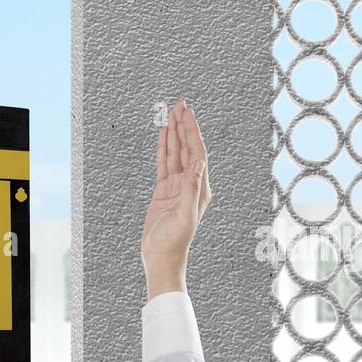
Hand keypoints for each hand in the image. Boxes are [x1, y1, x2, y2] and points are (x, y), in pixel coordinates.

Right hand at [141, 99, 210, 298]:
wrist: (161, 257)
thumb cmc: (175, 241)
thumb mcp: (184, 216)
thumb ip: (191, 189)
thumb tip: (198, 163)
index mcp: (200, 187)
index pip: (197, 153)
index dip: (192, 133)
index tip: (187, 114)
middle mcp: (191, 183)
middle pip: (188, 148)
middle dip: (184, 126)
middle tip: (180, 104)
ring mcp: (176, 186)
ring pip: (175, 153)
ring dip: (174, 134)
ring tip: (171, 114)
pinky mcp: (163, 191)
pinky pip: (164, 165)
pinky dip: (164, 149)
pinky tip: (163, 135)